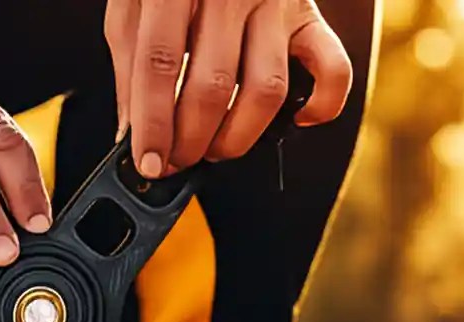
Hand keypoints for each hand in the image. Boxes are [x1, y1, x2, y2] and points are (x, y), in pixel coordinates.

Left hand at [104, 0, 352, 177]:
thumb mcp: (133, 4)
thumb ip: (130, 65)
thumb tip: (133, 134)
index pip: (160, 63)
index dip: (153, 123)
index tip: (149, 163)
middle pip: (213, 86)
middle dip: (191, 140)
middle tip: (177, 161)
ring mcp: (276, 1)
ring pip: (266, 90)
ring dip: (237, 137)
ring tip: (213, 148)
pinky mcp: (310, 14)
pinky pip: (332, 69)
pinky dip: (321, 106)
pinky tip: (295, 122)